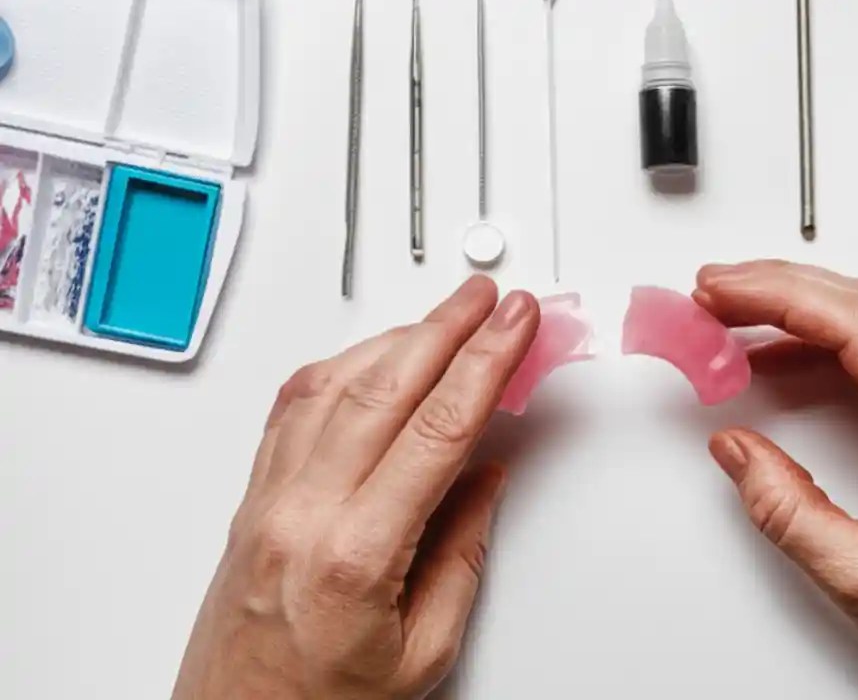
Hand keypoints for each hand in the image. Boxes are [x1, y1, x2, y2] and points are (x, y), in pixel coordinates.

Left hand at [173, 277, 538, 699]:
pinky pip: (293, 408)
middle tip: (491, 297)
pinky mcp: (252, 498)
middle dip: (448, 328)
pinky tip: (372, 353)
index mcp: (355, 555)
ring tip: (446, 316)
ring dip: (397, 338)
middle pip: (385, 388)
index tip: (516, 325)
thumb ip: (462, 552)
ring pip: (333, 385)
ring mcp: (269, 499)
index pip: (436, 429)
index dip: (484, 364)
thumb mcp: (424, 648)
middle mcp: (301, 514)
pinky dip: (341, 366)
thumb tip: (485, 475)